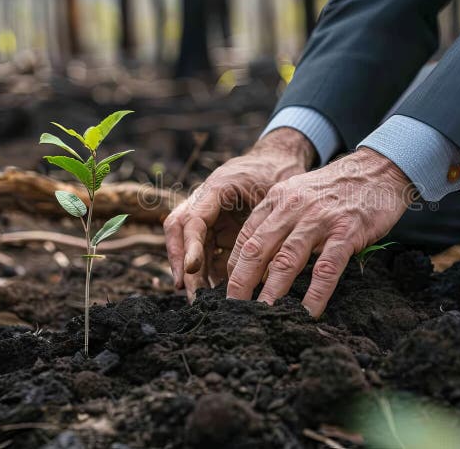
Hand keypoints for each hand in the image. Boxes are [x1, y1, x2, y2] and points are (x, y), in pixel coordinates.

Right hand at [164, 128, 314, 300]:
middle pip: (179, 232)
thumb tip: (268, 265)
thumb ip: (267, 222)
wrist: (280, 158)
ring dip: (193, 272)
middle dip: (181, 263)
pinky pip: (206, 251)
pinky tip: (216, 293)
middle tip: (192, 294)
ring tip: (202, 301)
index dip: (191, 245)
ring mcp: (209, 215)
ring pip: (188, 245)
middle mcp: (205, 201)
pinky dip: (207, 272)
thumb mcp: (277, 192)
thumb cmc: (280, 171)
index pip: (193, 219)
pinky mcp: (217, 228)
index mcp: (217, 187)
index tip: (193, 269)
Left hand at [226, 147, 413, 316]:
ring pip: (287, 260)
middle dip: (241, 283)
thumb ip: (278, 222)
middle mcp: (293, 208)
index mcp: (277, 200)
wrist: (377, 169)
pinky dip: (316, 293)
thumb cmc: (335, 189)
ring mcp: (319, 220)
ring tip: (263, 315)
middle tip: (232, 310)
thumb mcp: (298, 195)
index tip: (227, 292)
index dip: (233, 267)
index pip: (246, 237)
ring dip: (272, 292)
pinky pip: (326, 267)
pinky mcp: (347, 232)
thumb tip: (261, 265)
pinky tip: (308, 312)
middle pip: (258, 250)